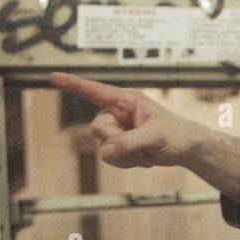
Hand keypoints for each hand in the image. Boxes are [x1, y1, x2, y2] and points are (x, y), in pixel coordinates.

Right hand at [49, 73, 198, 168]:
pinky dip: (129, 163)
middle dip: (117, 141)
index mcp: (126, 100)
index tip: (52, 76)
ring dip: (126, 156)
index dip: (73, 84)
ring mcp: (118, 130)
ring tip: (148, 153)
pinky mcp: (120, 145)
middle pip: (97, 129)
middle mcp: (118, 113)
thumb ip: (130, 142)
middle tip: (142, 146)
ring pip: (104, 147)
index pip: (94, 91)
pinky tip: (146, 158)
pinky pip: (111, 158)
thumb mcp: (156, 137)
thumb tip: (107, 150)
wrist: (187, 149)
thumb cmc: (176, 135)